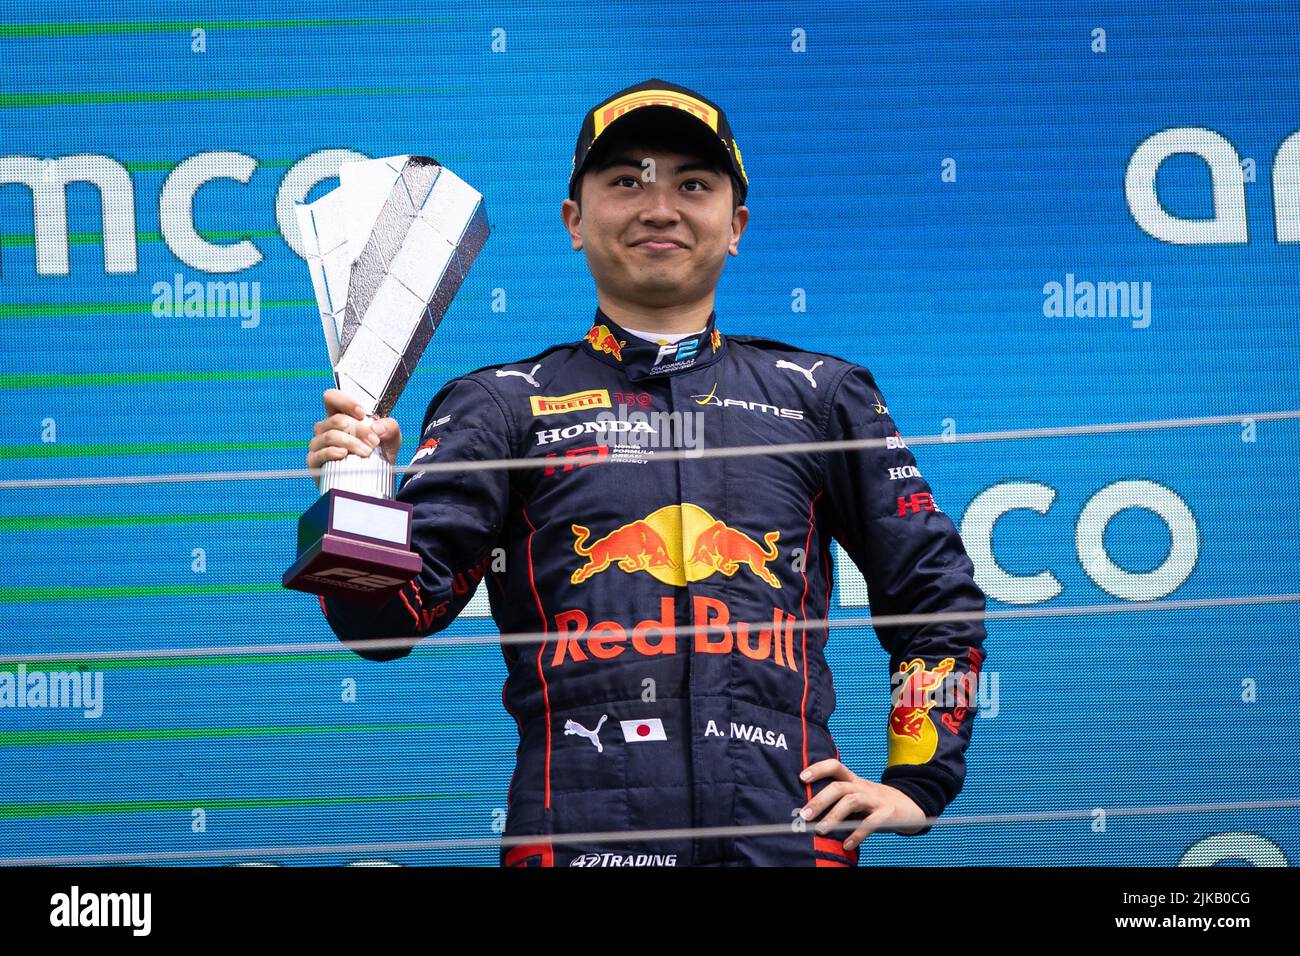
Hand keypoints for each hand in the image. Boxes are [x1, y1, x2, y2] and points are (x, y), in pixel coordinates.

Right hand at [306, 388, 402, 471]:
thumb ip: (390, 428)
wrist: (373, 479)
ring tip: (366, 452)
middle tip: (374, 441)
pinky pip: (320, 453)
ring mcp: (318, 444)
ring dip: (351, 442)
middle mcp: (325, 427)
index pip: (332, 398)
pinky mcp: (314, 461)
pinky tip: (344, 455)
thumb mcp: (390, 439)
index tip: (362, 413)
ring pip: (330, 435)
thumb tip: (378, 427)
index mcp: (339, 415)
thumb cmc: (378, 453)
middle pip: (336, 420)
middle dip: (359, 429)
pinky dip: (333, 452)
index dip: (345, 402)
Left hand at [798, 759, 928, 850]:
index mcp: (853, 780)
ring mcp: (875, 799)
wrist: (909, 805)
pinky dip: (857, 834)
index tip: (802, 777)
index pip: (835, 766)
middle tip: (804, 815)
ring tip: (820, 830)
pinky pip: (870, 823)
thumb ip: (838, 802)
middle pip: (838, 787)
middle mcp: (862, 786)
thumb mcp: (857, 796)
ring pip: (852, 801)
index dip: (818, 769)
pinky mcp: (887, 813)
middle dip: (819, 800)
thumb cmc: (874, 803)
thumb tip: (809, 815)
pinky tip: (847, 844)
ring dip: (834, 816)